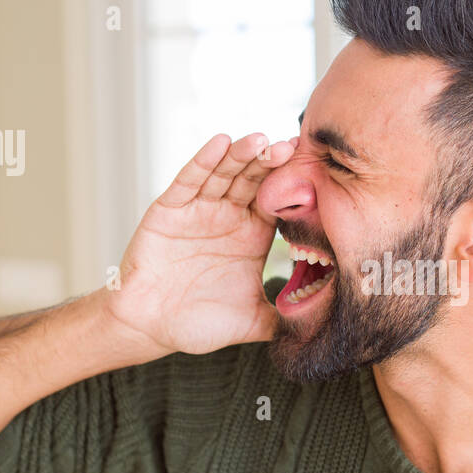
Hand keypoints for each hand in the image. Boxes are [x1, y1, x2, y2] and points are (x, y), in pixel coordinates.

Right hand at [105, 132, 295, 356]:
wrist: (149, 327)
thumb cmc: (198, 324)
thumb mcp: (251, 322)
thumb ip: (284, 321)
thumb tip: (323, 332)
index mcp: (252, 237)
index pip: (279, 201)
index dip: (295, 185)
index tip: (317, 168)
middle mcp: (229, 217)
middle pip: (254, 180)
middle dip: (272, 162)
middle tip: (293, 147)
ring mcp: (200, 209)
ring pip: (225, 173)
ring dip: (242, 155)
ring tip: (261, 140)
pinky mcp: (171, 208)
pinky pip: (190, 180)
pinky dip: (204, 160)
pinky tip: (221, 142)